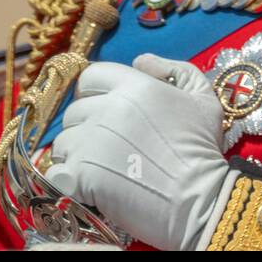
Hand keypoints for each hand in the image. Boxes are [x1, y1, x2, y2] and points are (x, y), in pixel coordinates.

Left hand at [44, 54, 228, 250]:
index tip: (105, 111)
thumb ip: (175, 69)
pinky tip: (88, 186)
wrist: (198, 200)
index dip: (94, 92)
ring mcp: (91, 142)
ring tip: (99, 168)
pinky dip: (68, 179)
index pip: (91, 76)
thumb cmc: (203, 150)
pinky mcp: (81, 175)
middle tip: (106, 145)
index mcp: (134, 86)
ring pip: (63, 141)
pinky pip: (57, 171)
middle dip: (85, 126)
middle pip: (74, 110)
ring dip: (76, 153)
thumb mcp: (203, 98)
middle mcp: (108, 109)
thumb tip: (140, 60)